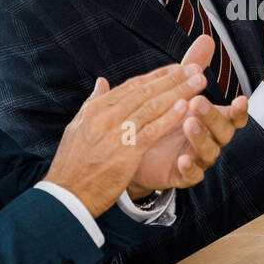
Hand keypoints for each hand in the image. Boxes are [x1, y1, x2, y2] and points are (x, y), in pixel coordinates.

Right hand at [44, 63, 207, 215]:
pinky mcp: (125, 153)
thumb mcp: (77, 127)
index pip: (131, 86)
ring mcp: (115, 134)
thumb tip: (101, 82)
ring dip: (177, 92)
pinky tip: (185, 107)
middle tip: (195, 69)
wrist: (66, 196)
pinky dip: (169, 118)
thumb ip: (93, 103)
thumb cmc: (72, 164)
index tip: (177, 67)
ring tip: (198, 82)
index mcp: (95, 109)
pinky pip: (151, 131)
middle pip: (145, 92)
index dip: (156, 76)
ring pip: (151, 107)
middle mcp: (105, 116)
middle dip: (173, 78)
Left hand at [128, 36, 249, 198]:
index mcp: (212, 118)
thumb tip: (205, 38)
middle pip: (224, 131)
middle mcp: (209, 138)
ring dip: (202, 138)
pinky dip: (190, 169)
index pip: (234, 116)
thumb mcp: (176, 90)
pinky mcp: (181, 175)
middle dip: (213, 116)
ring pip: (210, 152)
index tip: (241, 99)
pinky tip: (182, 159)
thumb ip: (192, 68)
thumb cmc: (164, 116)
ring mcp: (197, 158)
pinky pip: (192, 176)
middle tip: (198, 102)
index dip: (240, 110)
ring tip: (188, 124)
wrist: (136, 150)